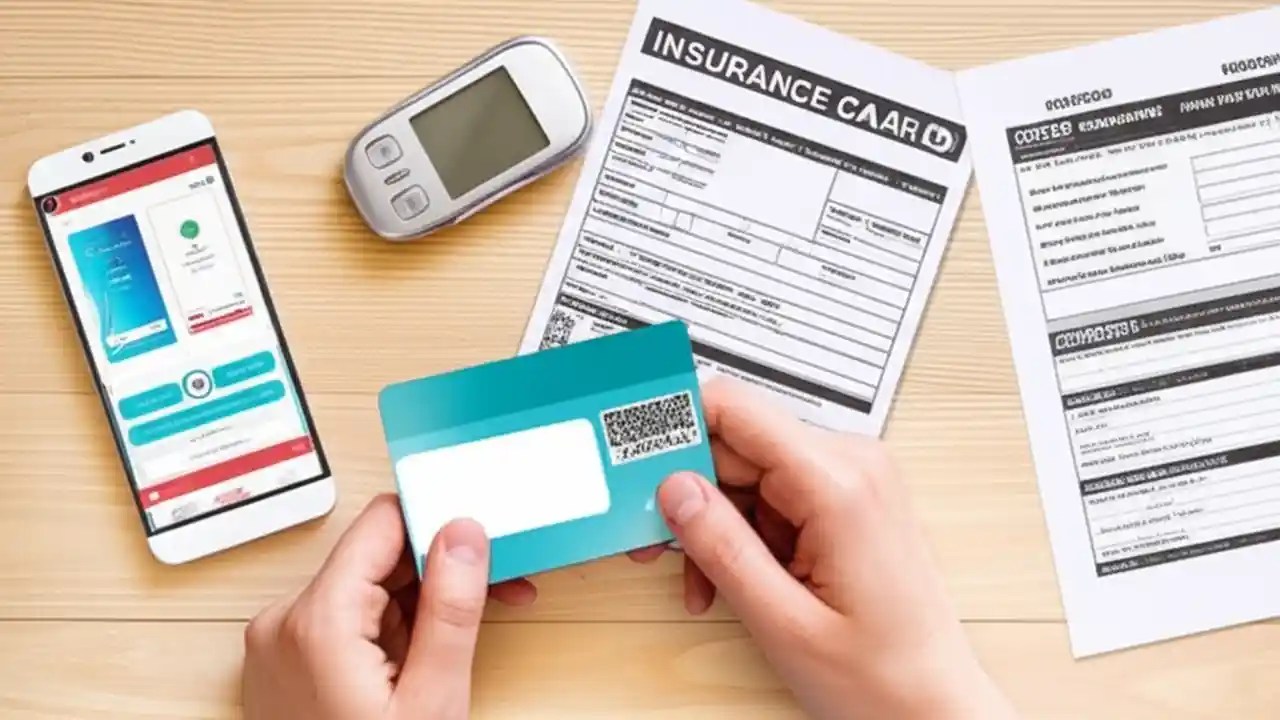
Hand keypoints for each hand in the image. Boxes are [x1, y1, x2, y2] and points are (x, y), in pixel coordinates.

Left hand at [242, 495, 534, 719]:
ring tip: (469, 632)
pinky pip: (349, 618)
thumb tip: (463, 531)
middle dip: (443, 568)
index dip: (440, 522)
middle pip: (378, 556)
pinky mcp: (287, 661)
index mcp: (318, 620)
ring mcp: (280, 643)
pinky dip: (394, 626)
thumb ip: (451, 607)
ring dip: (424, 600)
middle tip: (502, 589)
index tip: (483, 535)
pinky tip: (430, 651)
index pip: (383, 524)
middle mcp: (285, 621)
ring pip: (368, 587)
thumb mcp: (434, 697)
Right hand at [643, 378, 1017, 719]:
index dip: (674, 424)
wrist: (934, 706)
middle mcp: (851, 465)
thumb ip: (721, 547)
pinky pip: (771, 497)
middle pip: (735, 444)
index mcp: (840, 484)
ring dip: (712, 525)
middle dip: (686, 493)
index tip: (630, 453)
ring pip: (746, 474)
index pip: (736, 409)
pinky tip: (730, 579)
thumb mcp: (781, 621)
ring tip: (701, 582)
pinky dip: (741, 534)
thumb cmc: (883, 678)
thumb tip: (673, 488)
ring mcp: (851, 480)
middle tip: (651, 542)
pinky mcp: (845, 499)